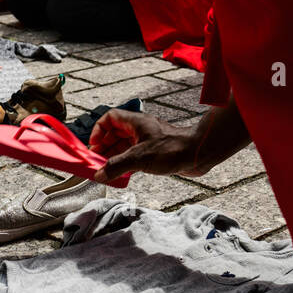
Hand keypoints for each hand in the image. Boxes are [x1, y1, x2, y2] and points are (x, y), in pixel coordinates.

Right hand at [89, 111, 208, 182]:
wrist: (198, 154)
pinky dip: (126, 163)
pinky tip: (123, 174)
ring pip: (124, 145)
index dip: (99, 130)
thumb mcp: (140, 158)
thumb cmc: (172, 149)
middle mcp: (140, 129)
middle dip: (104, 147)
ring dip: (114, 156)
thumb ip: (117, 166)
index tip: (94, 145)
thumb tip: (98, 174)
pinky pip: (134, 155)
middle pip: (115, 133)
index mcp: (135, 122)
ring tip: (106, 170)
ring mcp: (148, 140)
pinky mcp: (154, 151)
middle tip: (97, 161)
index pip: (110, 118)